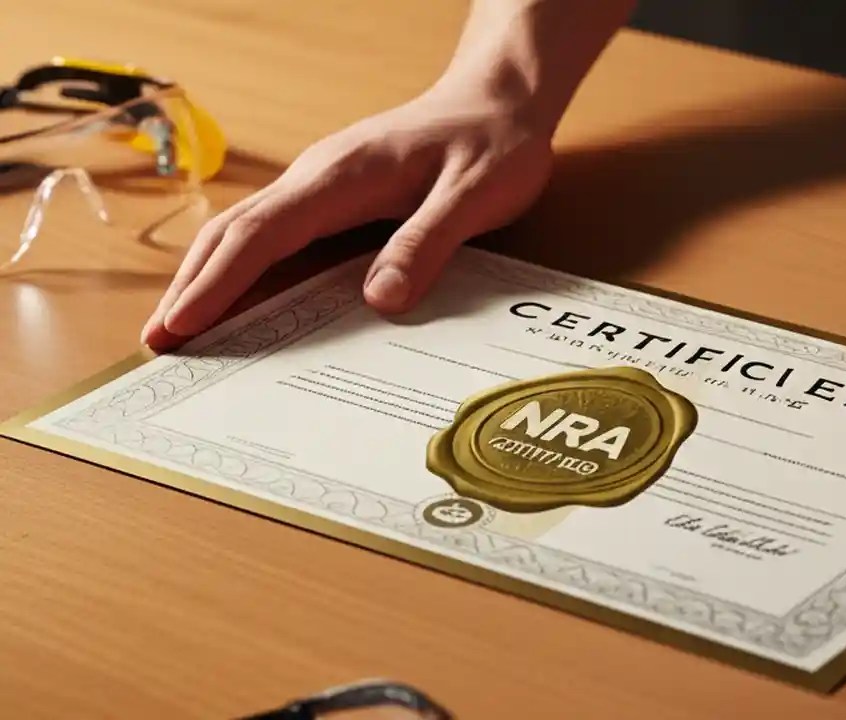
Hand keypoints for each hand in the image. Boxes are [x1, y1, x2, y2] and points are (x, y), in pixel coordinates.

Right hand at [140, 80, 552, 349]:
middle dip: (192, 287)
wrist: (500, 99)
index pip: (262, 234)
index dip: (217, 284)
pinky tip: (239, 299)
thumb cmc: (492, 143)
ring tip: (181, 330)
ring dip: (209, 277)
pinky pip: (274, 233)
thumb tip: (379, 301)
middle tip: (159, 344)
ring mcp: (321, 184)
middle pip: (235, 232)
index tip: (180, 325)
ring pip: (247, 230)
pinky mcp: (334, 195)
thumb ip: (425, 243)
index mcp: (342, 177)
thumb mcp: (476, 195)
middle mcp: (318, 177)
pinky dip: (243, 267)